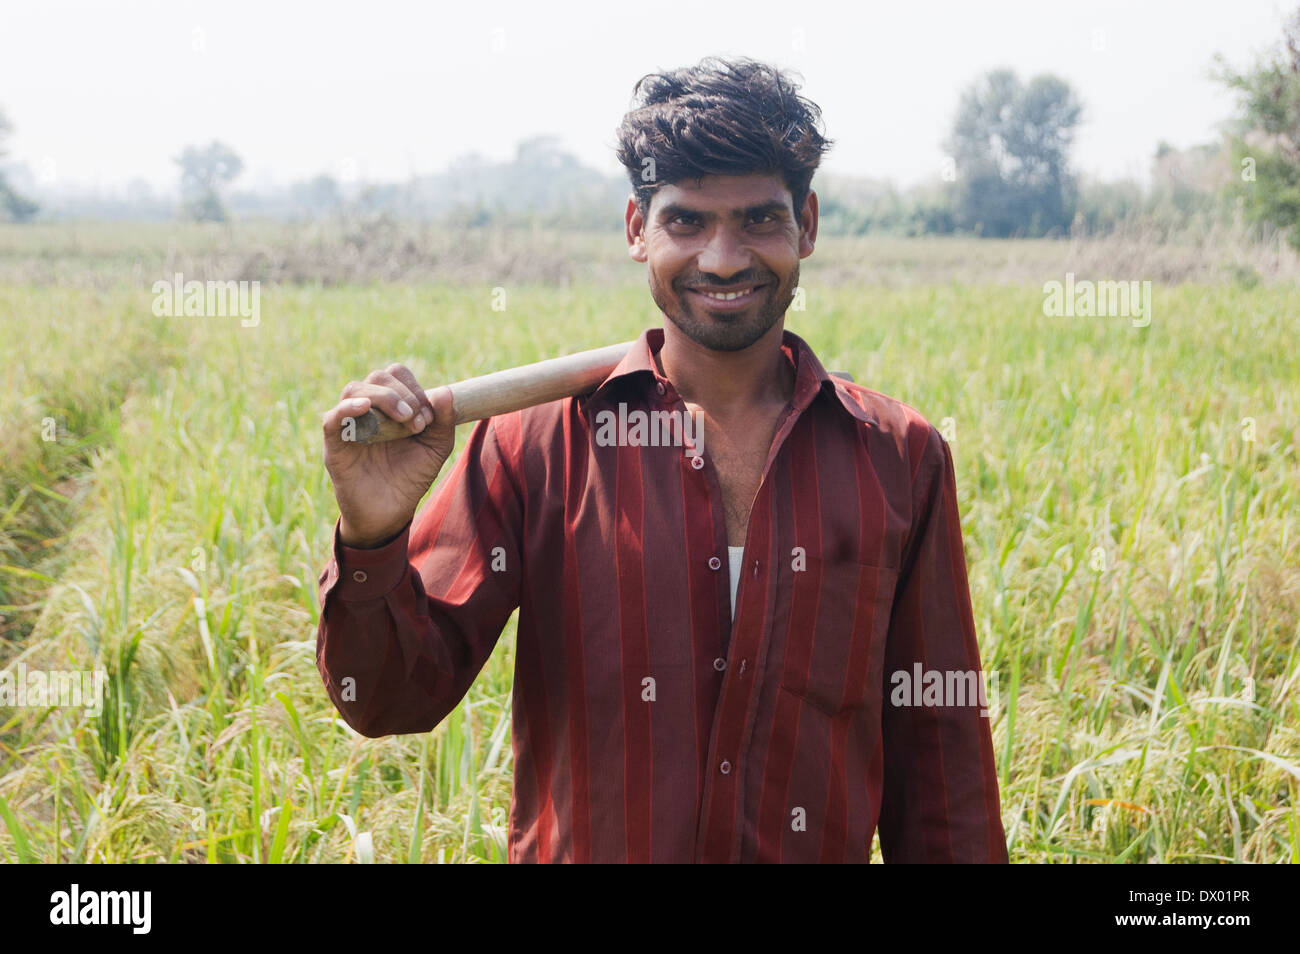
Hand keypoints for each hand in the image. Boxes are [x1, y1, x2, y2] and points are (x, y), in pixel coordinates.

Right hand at [321, 364, 455, 546]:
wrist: (390, 513)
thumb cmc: (410, 477)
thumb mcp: (435, 448)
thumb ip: (443, 421)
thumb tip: (446, 392)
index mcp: (390, 406)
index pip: (396, 375)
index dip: (415, 388)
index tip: (429, 417)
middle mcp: (368, 410)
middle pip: (377, 378)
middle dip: (404, 394)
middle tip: (418, 423)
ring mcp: (349, 425)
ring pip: (355, 390)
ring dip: (384, 398)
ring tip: (404, 420)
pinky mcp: (334, 445)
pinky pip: (332, 418)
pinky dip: (347, 409)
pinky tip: (365, 409)